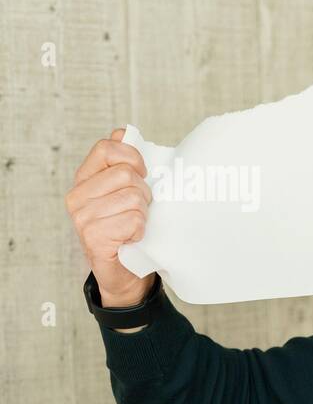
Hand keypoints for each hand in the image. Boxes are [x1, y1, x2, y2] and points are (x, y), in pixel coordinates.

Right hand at [65, 129, 155, 305]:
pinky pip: (133, 221)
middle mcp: (77, 195)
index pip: (107, 148)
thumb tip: (124, 132)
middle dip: (144, 192)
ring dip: (143, 214)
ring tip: (135, 225)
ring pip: (134, 198)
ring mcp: (82, 217)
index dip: (133, 157)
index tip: (143, 173)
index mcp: (85, 178)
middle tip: (139, 209)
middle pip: (127, 175)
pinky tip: (131, 239)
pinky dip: (140, 231)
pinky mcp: (93, 237)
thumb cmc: (129, 227)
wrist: (125, 271)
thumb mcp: (127, 191)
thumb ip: (125, 163)